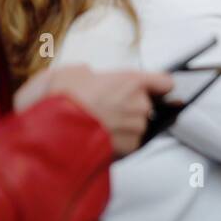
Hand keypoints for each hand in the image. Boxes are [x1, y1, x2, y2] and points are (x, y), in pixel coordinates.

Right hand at [32, 64, 173, 157]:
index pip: (164, 83)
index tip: (153, 89)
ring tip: (99, 125)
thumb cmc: (64, 101)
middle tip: (106, 109)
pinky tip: (100, 137)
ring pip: (138, 126)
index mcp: (132, 81)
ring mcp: (138, 128)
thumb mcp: (73, 73)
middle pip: (147, 106)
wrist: (56, 131)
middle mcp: (140, 104)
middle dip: (130, 108)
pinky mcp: (131, 148)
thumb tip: (88, 76)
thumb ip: (91, 74)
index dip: (157, 87)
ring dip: (124, 126)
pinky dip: (119, 142)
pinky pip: (130, 143)